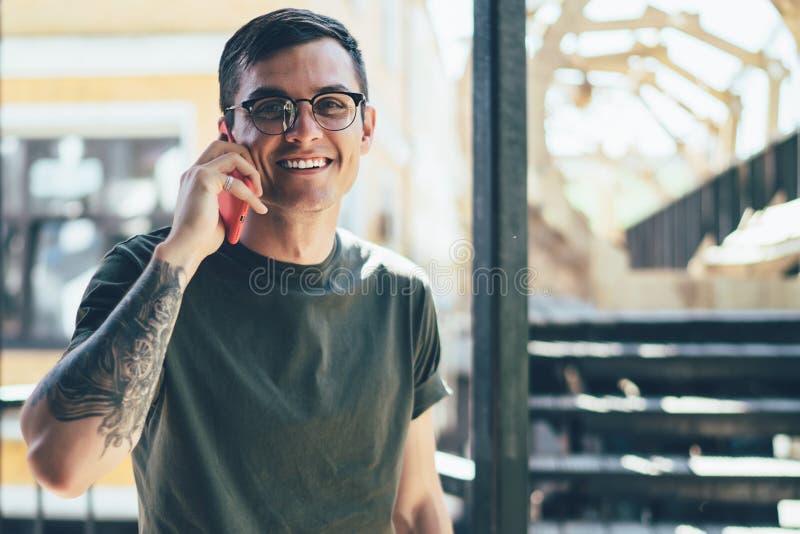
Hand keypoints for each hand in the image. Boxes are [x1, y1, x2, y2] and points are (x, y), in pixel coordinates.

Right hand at [157, 140, 267, 274]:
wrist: (188, 248)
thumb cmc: (203, 236)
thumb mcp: (221, 211)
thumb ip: (230, 196)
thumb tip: (250, 190)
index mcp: (196, 177)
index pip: (217, 153)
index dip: (239, 161)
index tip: (252, 183)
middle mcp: (194, 171)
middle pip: (222, 144)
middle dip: (245, 157)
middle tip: (256, 181)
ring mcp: (197, 173)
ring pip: (233, 154)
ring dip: (252, 171)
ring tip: (258, 193)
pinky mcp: (203, 179)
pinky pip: (236, 181)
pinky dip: (251, 195)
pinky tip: (259, 208)